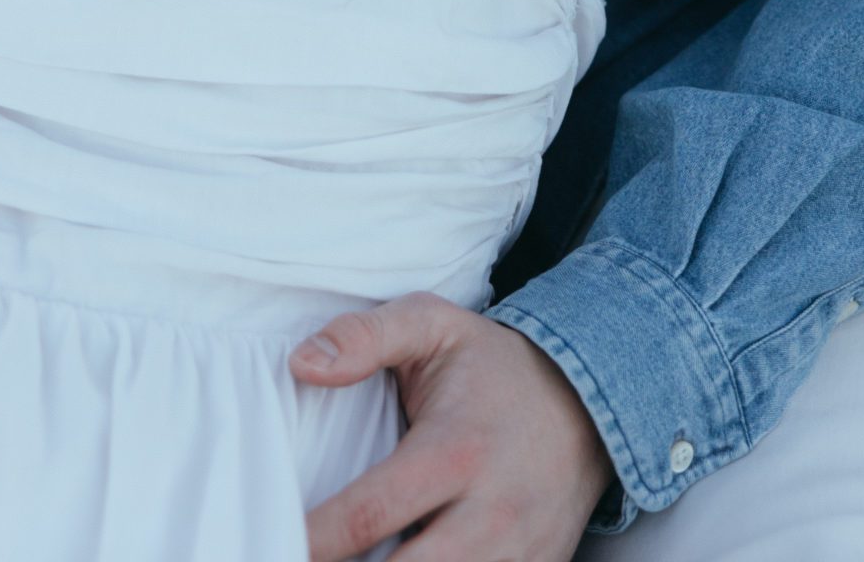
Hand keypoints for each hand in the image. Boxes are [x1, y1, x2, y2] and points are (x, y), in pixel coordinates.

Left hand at [292, 290, 612, 559]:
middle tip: (299, 558)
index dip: (315, 538)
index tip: (276, 537)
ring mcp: (516, 556)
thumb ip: (366, 335)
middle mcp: (489, 515)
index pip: (369, 513)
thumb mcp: (433, 325)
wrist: (586, 403)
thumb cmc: (494, 367)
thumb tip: (302, 363)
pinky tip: (402, 560)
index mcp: (455, 451)